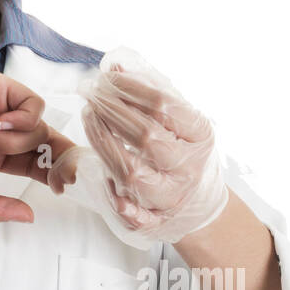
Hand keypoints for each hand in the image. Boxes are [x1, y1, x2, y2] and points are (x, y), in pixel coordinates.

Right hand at [0, 67, 74, 224]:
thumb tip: (29, 215)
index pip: (34, 163)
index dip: (53, 174)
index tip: (63, 188)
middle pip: (47, 142)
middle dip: (60, 159)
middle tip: (64, 175)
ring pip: (39, 126)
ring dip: (18, 141)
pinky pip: (31, 104)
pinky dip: (24, 119)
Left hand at [49, 47, 227, 243]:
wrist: (201, 204)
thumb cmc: (185, 152)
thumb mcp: (182, 121)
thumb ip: (153, 94)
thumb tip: (116, 68)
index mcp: (200, 137)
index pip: (164, 107)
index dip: (131, 89)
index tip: (108, 77)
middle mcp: (188, 167)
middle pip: (145, 136)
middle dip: (112, 111)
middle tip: (91, 95)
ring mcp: (172, 197)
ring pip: (132, 172)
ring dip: (102, 142)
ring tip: (88, 117)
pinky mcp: (156, 222)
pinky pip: (134, 214)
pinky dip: (115, 197)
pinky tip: (100, 177)